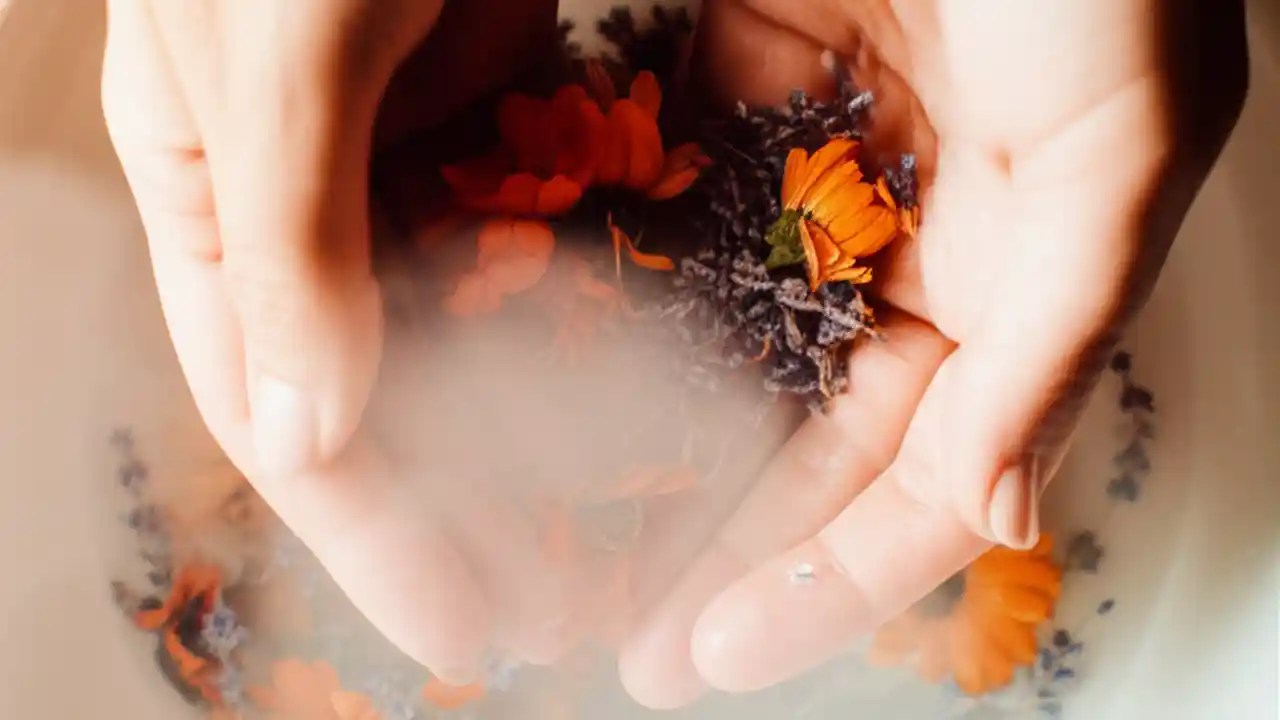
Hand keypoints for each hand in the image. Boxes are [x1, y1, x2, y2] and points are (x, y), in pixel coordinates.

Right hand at [101, 0, 571, 680]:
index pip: (291, 407)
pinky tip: (648, 395)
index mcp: (216, 191)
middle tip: (560, 610)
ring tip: (620, 534)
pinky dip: (588, 325)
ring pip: (477, 334)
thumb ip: (289, 234)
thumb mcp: (279, 43)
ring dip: (539, 437)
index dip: (380, 534)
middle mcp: (311, 192)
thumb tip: (305, 431)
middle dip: (470, 509)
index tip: (471, 632)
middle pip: (393, 394)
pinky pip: (547, 245)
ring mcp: (409, 150)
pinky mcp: (499, 103)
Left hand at [619, 0, 1247, 705]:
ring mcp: (816, 171)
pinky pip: (661, 212)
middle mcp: (909, 246)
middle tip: (617, 635)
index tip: (705, 656)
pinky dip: (603, 288)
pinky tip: (532, 362)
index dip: (819, 582)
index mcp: (1013, 285)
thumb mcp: (1123, 145)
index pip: (914, 479)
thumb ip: (1053, 339)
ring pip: (723, 346)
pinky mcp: (735, 88)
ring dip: (650, 444)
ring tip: (558, 531)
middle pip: (802, 440)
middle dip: (718, 544)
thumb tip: (1002, 514)